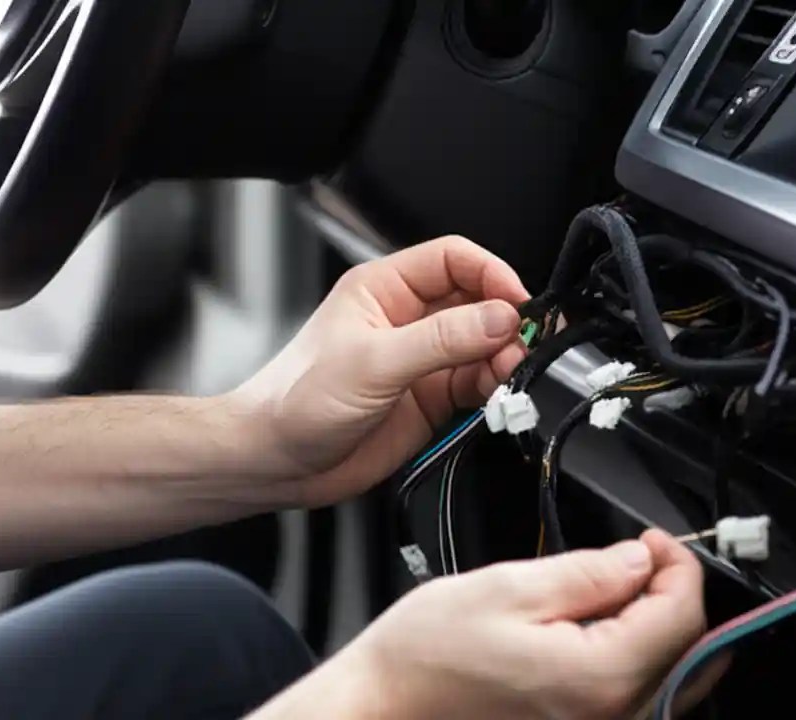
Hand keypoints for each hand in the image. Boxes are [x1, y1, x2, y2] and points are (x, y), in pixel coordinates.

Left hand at [234, 236, 528, 506]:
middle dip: (504, 319)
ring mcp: (420, 360)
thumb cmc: (293, 401)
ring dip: (503, 356)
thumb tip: (498, 318)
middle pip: (476, 301)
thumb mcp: (373, 362)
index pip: (453, 259)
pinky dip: (494, 387)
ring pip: (481, 344)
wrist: (274, 461)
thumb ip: (441, 339)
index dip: (490, 274)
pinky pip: (475, 383)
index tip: (516, 302)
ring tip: (510, 372)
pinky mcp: (429, 398)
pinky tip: (497, 394)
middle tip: (521, 343)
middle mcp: (405, 319)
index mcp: (383, 289)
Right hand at [251, 531, 716, 719]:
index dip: (677, 564)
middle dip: (673, 594)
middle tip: (640, 557)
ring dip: (658, 626)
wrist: (383, 705)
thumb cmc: (427, 655)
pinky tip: (599, 629)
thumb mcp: (508, 587)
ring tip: (614, 588)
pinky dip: (637, 657)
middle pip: (689, 652)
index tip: (654, 538)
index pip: (681, 615)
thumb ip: (587, 573)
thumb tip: (639, 559)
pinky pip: (638, 697)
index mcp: (598, 677)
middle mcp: (611, 717)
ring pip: (671, 678)